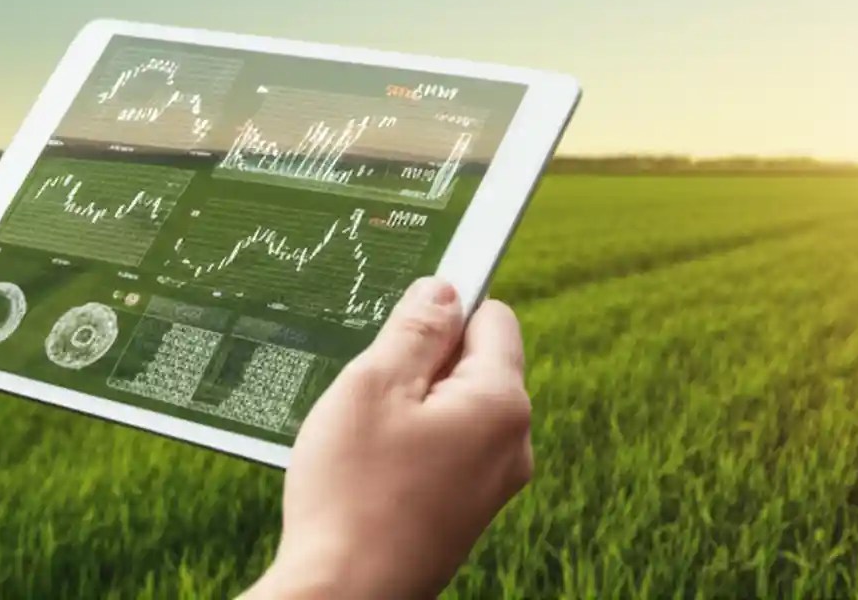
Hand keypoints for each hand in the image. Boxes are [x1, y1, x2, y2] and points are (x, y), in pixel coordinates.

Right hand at [243, 277, 532, 599]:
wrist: (343, 599)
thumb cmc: (353, 492)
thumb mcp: (375, 386)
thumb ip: (416, 329)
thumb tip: (446, 288)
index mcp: (501, 403)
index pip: (494, 318)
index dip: (447, 309)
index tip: (400, 326)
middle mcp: (513, 444)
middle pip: (475, 365)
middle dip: (423, 363)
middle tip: (371, 390)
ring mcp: (493, 485)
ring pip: (456, 410)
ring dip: (411, 407)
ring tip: (365, 436)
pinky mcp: (467, 514)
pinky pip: (447, 452)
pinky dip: (411, 446)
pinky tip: (370, 468)